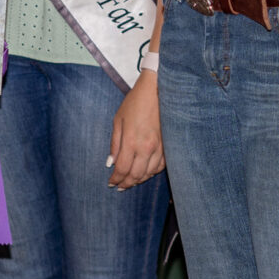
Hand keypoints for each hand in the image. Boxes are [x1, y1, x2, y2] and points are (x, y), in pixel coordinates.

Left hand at [107, 71, 164, 189]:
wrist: (157, 91)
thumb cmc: (135, 103)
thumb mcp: (118, 121)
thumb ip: (114, 144)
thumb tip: (110, 163)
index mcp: (131, 141)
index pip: (122, 169)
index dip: (115, 179)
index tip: (111, 183)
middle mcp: (146, 147)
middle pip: (135, 175)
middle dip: (126, 183)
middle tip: (119, 187)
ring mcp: (159, 147)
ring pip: (149, 173)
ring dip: (139, 180)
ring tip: (131, 182)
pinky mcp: (168, 145)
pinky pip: (160, 166)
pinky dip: (152, 173)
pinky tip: (145, 172)